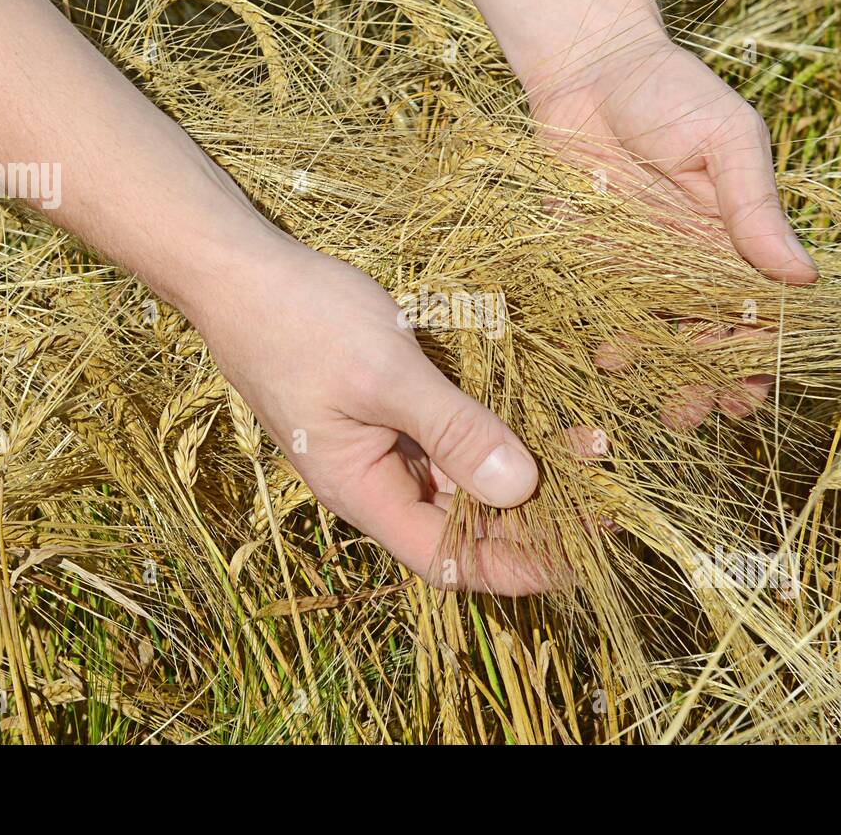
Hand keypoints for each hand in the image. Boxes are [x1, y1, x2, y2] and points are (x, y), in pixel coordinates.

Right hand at [184, 225, 548, 594]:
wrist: (240, 273)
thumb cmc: (302, 322)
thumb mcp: (387, 377)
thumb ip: (454, 431)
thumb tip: (521, 487)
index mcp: (361, 490)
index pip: (447, 560)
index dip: (515, 568)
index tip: (580, 557)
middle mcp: (372, 478)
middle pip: (459, 524)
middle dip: (528, 517)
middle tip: (600, 499)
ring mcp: (377, 443)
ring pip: (457, 478)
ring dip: (514, 471)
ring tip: (582, 452)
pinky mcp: (385, 409)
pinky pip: (445, 438)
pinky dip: (488, 434)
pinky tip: (534, 416)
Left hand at [523, 35, 818, 428]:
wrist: (585, 66)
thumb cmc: (669, 90)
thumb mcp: (726, 141)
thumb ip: (755, 207)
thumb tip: (805, 278)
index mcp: (735, 238)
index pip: (757, 310)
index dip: (756, 356)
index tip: (748, 393)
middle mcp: (689, 261)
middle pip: (704, 337)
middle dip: (703, 383)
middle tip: (692, 414)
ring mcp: (638, 263)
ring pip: (653, 334)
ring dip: (653, 371)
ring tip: (645, 394)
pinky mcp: (588, 257)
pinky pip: (598, 309)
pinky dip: (602, 337)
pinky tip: (602, 356)